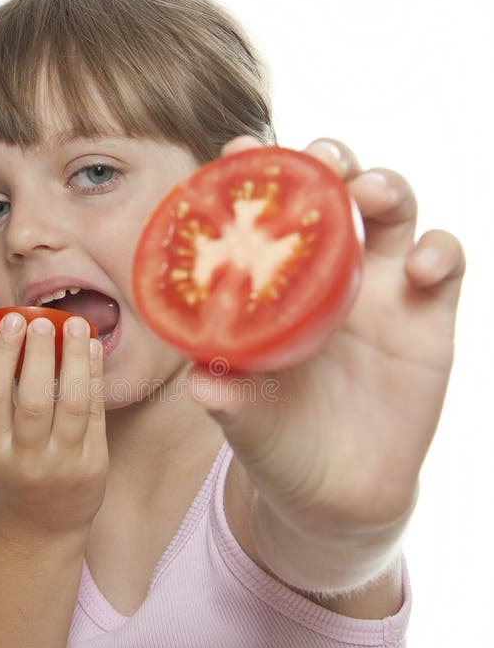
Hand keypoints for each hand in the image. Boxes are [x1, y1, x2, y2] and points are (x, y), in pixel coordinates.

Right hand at [0, 313, 107, 546]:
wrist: (43, 532)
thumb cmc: (13, 476)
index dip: (2, 355)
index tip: (11, 320)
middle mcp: (28, 460)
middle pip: (36, 401)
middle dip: (41, 356)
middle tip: (45, 320)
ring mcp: (64, 464)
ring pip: (74, 406)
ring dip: (77, 361)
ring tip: (78, 325)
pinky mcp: (94, 464)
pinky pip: (97, 415)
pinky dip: (96, 379)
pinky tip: (94, 351)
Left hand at [188, 136, 465, 533]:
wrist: (337, 495)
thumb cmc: (279, 442)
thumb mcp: (245, 418)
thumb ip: (226, 397)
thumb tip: (201, 380)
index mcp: (275, 286)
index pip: (266, 213)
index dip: (256, 174)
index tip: (239, 151)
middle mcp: (327, 276)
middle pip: (336, 190)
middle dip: (331, 161)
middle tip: (320, 161)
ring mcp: (381, 290)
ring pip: (394, 211)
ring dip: (386, 186)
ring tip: (370, 194)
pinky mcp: (429, 316)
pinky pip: (446, 261)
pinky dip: (441, 250)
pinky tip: (423, 269)